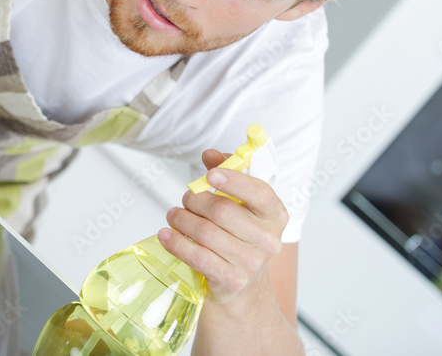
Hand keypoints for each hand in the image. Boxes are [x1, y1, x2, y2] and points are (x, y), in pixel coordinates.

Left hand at [159, 149, 288, 303]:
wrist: (243, 285)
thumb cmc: (238, 235)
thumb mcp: (240, 204)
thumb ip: (226, 173)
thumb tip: (210, 155)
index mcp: (275, 215)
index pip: (260, 193)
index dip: (234, 181)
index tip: (211, 174)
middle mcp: (268, 240)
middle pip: (223, 211)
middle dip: (196, 200)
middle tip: (186, 198)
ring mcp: (251, 263)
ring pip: (205, 232)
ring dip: (182, 219)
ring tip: (174, 215)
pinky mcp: (231, 280)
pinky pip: (197, 256)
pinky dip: (176, 243)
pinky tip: (165, 235)